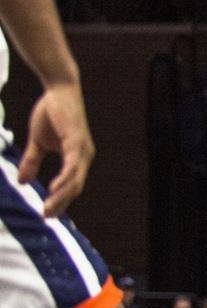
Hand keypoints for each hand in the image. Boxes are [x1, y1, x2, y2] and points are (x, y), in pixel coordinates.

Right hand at [19, 82, 93, 215]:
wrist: (58, 90)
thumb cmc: (50, 114)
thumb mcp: (38, 142)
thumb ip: (32, 161)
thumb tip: (22, 181)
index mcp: (77, 157)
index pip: (71, 185)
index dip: (60, 200)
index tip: (47, 214)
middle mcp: (84, 156)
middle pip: (75, 187)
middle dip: (61, 204)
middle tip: (46, 217)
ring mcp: (82, 148)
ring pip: (75, 179)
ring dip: (61, 196)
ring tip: (49, 208)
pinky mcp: (76, 140)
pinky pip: (72, 164)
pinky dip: (65, 178)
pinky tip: (54, 189)